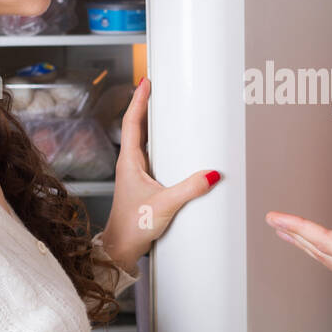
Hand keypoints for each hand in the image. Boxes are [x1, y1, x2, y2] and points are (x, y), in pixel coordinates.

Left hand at [101, 77, 219, 273]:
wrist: (120, 249)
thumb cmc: (131, 228)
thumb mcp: (164, 205)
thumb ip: (189, 189)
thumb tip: (211, 174)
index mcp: (129, 162)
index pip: (131, 122)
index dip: (139, 100)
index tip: (146, 82)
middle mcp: (129, 164)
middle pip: (135, 126)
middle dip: (145, 104)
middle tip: (154, 87)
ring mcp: (134, 174)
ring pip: (141, 140)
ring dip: (149, 123)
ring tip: (161, 108)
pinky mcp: (141, 184)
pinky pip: (149, 155)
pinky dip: (157, 142)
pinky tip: (169, 146)